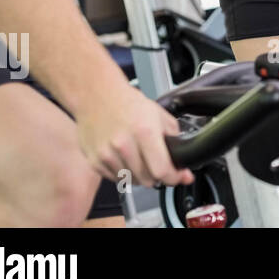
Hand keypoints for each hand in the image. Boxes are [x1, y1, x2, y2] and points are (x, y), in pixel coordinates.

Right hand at [77, 83, 192, 188]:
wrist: (97, 97)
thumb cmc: (129, 104)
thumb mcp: (160, 116)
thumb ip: (174, 140)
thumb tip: (184, 167)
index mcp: (144, 132)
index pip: (162, 170)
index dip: (174, 177)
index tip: (179, 177)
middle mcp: (124, 145)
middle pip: (148, 180)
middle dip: (158, 175)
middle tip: (158, 163)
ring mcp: (107, 155)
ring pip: (132, 181)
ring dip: (140, 175)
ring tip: (139, 157)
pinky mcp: (95, 161)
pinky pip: (115, 179)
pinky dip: (124, 173)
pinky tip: (125, 157)